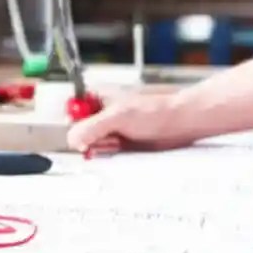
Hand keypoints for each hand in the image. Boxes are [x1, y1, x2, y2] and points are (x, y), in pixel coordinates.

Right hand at [65, 87, 195, 153]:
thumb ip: (92, 127)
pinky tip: (120, 150)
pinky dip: (109, 155)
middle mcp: (102, 113)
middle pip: (79, 131)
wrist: (181, 123)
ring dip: (101, 148)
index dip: (73, 123)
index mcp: (98, 97)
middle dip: (88, 139)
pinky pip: (105, 153)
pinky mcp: (120, 143)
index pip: (71, 109)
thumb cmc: (157, 110)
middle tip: (104, 139)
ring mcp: (111, 129)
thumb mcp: (119, 116)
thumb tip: (73, 139)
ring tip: (117, 143)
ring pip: (92, 144)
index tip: (81, 134)